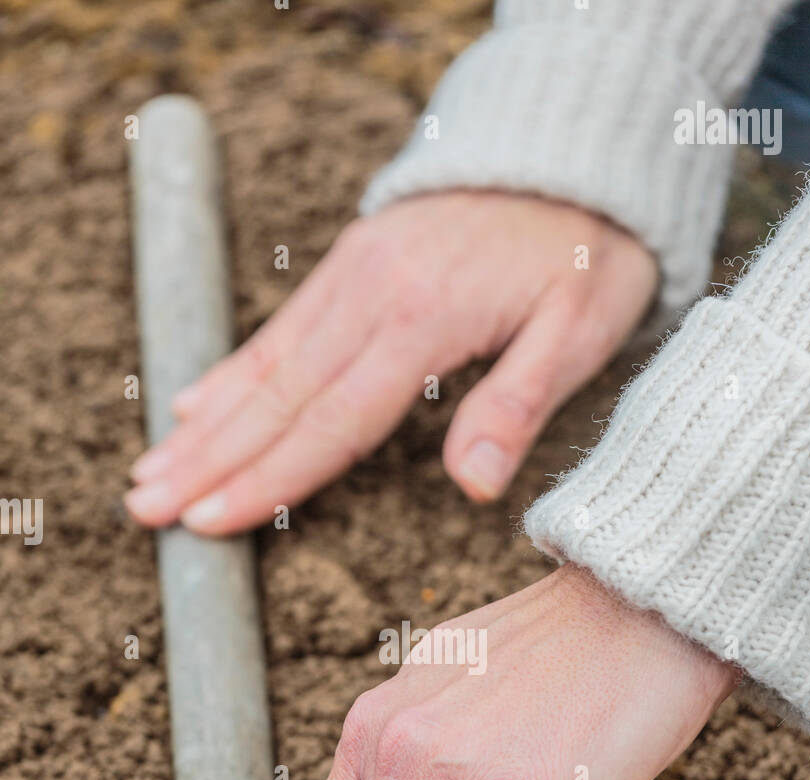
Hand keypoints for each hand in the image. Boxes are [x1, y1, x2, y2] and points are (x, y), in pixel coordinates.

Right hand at [125, 192, 657, 531]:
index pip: (332, 422)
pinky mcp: (351, 262)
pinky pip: (279, 328)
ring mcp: (353, 275)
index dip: (269, 480)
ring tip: (148, 471)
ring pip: (265, 364)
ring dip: (205, 425)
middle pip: (278, 397)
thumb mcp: (581, 329)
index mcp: (423, 323)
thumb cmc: (588, 252)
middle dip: (209, 461)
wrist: (571, 151)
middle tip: (145, 508)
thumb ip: (519, 403)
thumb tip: (473, 486)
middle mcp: (370, 297)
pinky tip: (193, 404)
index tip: (210, 522)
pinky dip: (230, 371)